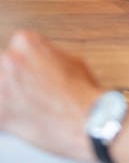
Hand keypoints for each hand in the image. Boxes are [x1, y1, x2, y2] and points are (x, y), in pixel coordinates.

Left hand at [0, 30, 100, 161]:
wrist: (86, 120)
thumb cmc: (81, 92)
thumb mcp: (70, 59)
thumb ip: (48, 56)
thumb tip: (41, 61)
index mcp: (26, 41)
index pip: (14, 48)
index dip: (25, 63)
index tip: (29, 73)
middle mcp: (9, 60)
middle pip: (2, 67)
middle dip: (14, 79)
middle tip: (30, 90)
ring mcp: (0, 87)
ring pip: (0, 89)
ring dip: (9, 97)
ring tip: (28, 105)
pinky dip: (6, 117)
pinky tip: (22, 118)